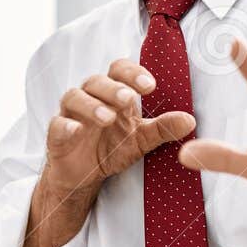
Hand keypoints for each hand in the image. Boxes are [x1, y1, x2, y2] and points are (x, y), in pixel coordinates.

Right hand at [41, 58, 196, 199]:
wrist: (84, 176)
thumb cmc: (112, 148)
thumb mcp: (141, 140)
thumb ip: (163, 129)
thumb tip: (190, 120)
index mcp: (111, 94)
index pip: (119, 70)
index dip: (132, 73)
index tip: (150, 86)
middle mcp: (89, 98)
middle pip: (95, 81)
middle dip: (113, 88)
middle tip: (129, 100)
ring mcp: (70, 115)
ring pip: (74, 97)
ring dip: (91, 105)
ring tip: (108, 117)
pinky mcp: (56, 135)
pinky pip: (56, 125)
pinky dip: (66, 126)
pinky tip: (76, 130)